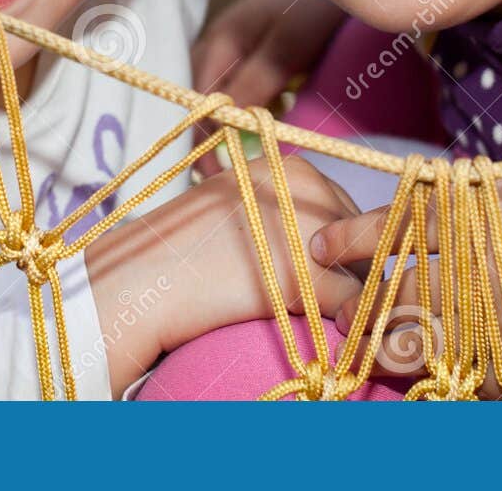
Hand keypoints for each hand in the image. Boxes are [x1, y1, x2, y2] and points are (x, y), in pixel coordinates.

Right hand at [84, 152, 363, 395]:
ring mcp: (310, 229)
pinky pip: (351, 307)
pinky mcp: (307, 277)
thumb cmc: (181, 252)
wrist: (140, 281)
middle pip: (359, 238)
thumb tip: (330, 243)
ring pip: (361, 271)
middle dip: (346, 270)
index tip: (315, 270)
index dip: (335, 247)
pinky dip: (342, 325)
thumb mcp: (239, 209)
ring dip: (346, 297)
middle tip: (314, 300)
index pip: (344, 209)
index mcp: (291, 168)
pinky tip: (317, 332)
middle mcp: (308, 188)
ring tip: (313, 315)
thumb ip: (285, 215)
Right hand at [190, 0, 345, 175]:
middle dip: (214, 138)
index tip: (221, 175)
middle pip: (205, 102)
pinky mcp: (253, 48)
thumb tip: (226, 124)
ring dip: (231, 124)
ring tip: (248, 152)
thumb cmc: (312, 6)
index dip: (205, 141)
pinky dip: (248, 108)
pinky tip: (268, 118)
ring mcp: (233, 45)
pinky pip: (240, 86)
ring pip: (221, 96)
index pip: (198, 104)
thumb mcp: (286, 47)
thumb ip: (254, 82)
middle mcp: (217, 45)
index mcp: (218, 44)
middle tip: (233, 173)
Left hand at [310, 159, 501, 397]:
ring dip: (388, 343)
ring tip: (362, 347)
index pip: (398, 220)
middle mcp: (488, 260)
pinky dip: (448, 380)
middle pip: (398, 284)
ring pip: (423, 335)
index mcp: (489, 204)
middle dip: (362, 300)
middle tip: (335, 309)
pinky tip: (426, 381)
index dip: (355, 237)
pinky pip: (476, 379)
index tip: (323, 246)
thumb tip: (474, 192)